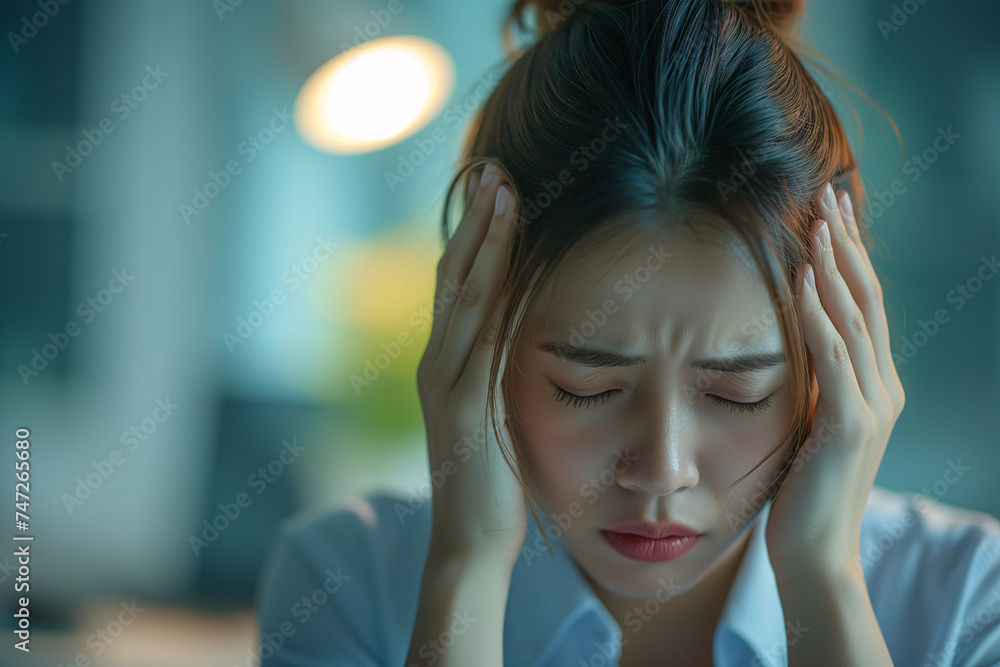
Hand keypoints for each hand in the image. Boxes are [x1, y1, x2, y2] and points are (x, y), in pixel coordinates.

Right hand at [415, 161, 527, 567]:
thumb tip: (519, 339)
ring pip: (462, 294)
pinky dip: (494, 289)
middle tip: (494, 169)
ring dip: (484, 239)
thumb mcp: (492, 417)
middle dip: (475, 220)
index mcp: (444, 366)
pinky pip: (480, 333)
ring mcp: (445, 382)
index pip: (456, 287)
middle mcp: (436, 365)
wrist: (469, 541)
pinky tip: (512, 255)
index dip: (474, 236)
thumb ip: (495, 374)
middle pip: (452, 275)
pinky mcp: (464, 404)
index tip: (495, 192)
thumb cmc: (489, 485)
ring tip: (501, 192)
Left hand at [764, 182, 905, 577]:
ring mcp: (873, 405)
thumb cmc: (803, 489)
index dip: (851, 257)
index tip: (832, 214)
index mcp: (875, 386)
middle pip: (869, 299)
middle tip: (831, 194)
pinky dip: (822, 312)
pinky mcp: (851, 424)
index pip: (865, 307)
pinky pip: (835, 354)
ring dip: (836, 265)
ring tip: (818, 220)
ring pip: (857, 318)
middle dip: (849, 244)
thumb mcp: (811, 422)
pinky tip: (808, 277)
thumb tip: (793, 341)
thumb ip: (815, 382)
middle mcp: (884, 388)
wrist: (814, 551)